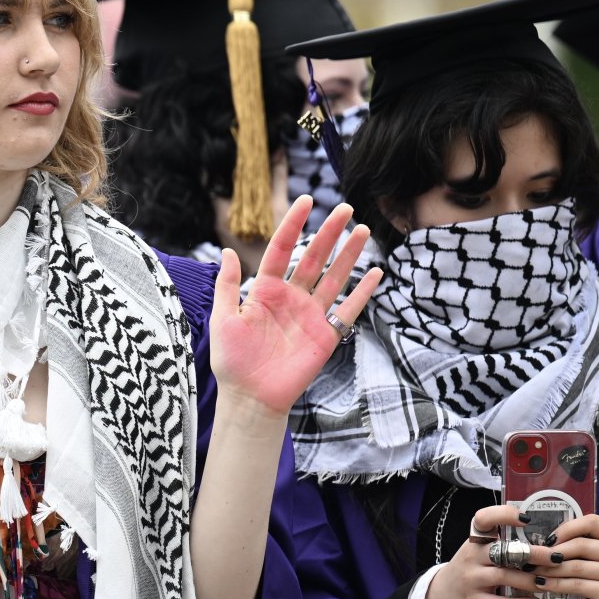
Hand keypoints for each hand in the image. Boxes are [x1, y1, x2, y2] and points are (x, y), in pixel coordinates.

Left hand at [209, 197, 382, 419]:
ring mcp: (310, 315)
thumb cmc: (232, 361)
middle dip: (329, 233)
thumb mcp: (222, 319)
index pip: (281, 249)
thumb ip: (227, 285)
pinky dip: (363, 292)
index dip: (293, 225)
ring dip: (349, 255)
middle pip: (313, 258)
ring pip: (334, 277)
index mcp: (265, 290)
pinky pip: (347, 309)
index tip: (305, 201)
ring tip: (363, 230)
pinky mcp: (326, 335)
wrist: (250, 398)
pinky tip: (376, 272)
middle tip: (345, 208)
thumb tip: (227, 250)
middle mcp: (291, 297)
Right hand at [423, 503, 537, 598]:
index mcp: (474, 540)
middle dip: (533, 553)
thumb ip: (501, 545)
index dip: (503, 515)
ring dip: (530, 580)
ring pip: (504, 576)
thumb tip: (542, 541)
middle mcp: (471, 556)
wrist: (442, 595)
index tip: (526, 518)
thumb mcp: (477, 552)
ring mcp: (471, 579)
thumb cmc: (469, 569)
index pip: (483, 519)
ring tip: (548, 582)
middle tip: (556, 557)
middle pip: (502, 550)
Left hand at [528, 514, 598, 598]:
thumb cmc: (593, 592)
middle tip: (529, 556)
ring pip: (577, 565)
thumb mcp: (587, 565)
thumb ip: (575, 548)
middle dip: (551, 551)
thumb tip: (540, 538)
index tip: (547, 539)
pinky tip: (541, 584)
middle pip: (583, 544)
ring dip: (549, 568)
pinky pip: (577, 584)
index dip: (567, 528)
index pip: (595, 522)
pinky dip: (555, 584)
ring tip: (531, 570)